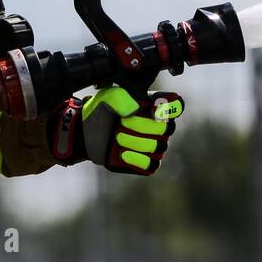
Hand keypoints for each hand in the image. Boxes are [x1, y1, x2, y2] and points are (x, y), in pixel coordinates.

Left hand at [48, 85, 183, 175]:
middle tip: (123, 123)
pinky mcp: (144, 163)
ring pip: (158, 146)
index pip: (177, 105)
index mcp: (153, 106)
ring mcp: (152, 145)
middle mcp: (157, 126)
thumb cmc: (100, 111)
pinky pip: (152, 165)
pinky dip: (138, 159)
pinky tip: (123, 153)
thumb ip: (122, 97)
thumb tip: (135, 109)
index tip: (155, 107)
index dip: (172, 107)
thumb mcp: (107, 97)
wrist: (85, 133)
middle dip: (144, 126)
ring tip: (117, 137)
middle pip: (167, 128)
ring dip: (136, 141)